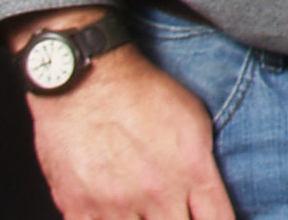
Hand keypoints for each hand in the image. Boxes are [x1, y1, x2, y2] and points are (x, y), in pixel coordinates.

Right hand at [24, 33, 233, 219]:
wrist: (88, 81)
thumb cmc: (142, 92)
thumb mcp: (194, 119)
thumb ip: (204, 164)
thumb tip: (210, 196)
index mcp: (191, 171)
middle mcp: (157, 193)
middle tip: (175, 214)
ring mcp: (116, 205)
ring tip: (148, 215)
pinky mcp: (78, 207)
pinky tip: (118, 217)